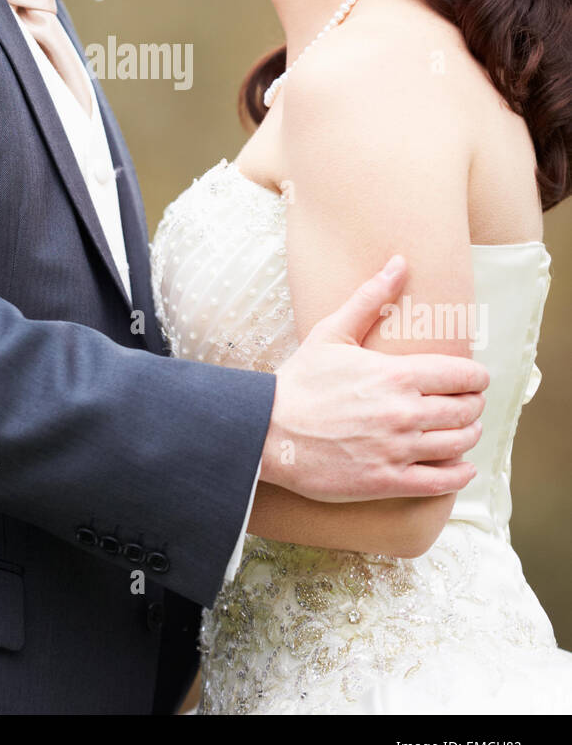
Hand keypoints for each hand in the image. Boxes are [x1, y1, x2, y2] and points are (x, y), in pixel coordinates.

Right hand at [261, 255, 488, 500]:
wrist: (268, 430)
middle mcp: (403, 412)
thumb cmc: (300, 380)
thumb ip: (370, 298)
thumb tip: (399, 263)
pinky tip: (462, 466)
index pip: (462, 375)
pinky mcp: (386, 481)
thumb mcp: (332, 332)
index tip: (475, 378)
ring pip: (459, 444)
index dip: (477, 377)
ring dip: (469, 436)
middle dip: (474, 405)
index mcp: (396, 374)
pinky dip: (460, 473)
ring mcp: (396, 449)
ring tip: (465, 430)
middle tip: (469, 403)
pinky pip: (441, 481)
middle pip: (466, 410)